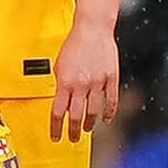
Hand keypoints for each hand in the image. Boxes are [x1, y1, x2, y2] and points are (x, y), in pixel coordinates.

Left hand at [51, 20, 120, 141]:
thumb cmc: (74, 44)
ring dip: (89, 123)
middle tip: (72, 138)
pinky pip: (111, 100)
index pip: (57, 112)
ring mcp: (98, 82)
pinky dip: (109, 112)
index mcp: (65, 82)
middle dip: (73, 131)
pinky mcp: (111, 78)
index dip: (56, 128)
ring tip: (87, 129)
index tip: (56, 137)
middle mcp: (81, 85)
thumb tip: (61, 100)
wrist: (92, 29)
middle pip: (76, 116)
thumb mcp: (59, 65)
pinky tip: (107, 119)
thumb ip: (60, 84)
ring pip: (93, 111)